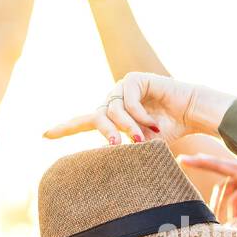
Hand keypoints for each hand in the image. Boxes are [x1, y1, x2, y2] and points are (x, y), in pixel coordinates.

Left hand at [44, 72, 232, 144]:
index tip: (45, 135)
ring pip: (113, 110)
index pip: (85, 122)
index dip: (65, 128)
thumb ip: (122, 147)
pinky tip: (153, 123)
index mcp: (113, 116)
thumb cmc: (170, 131)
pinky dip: (139, 114)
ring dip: (127, 126)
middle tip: (118, 145)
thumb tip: (104, 157)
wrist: (192, 114)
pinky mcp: (135, 79)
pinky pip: (128, 99)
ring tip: (143, 138)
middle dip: (107, 132)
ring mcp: (123, 88)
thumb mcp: (142, 145)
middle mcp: (114, 100)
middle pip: (98, 117)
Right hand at [179, 153, 236, 230]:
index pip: (224, 167)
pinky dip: (235, 208)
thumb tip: (230, 227)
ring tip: (227, 225)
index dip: (204, 164)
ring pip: (231, 191)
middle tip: (190, 177)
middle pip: (224, 177)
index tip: (184, 159)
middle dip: (209, 182)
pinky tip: (236, 221)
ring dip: (226, 207)